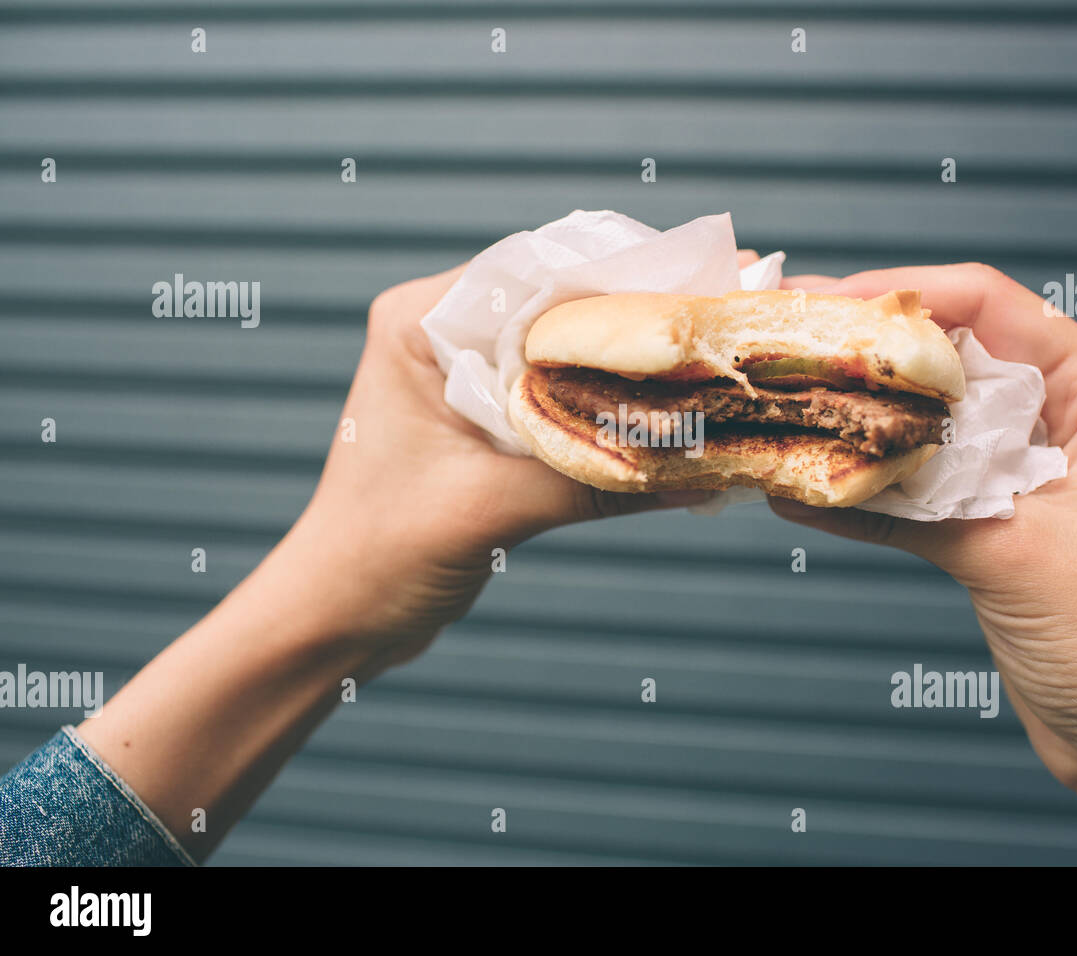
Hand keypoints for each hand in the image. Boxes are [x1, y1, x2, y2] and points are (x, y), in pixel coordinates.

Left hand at [283, 258, 727, 661]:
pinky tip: (670, 418)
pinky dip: (612, 410)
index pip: (538, 275)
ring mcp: (465, 376)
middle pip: (562, 308)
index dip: (624, 278)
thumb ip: (594, 480)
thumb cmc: (380, 555)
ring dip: (631, 369)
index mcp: (418, 323)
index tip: (701, 282)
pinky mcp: (488, 421)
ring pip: (570, 354)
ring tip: (709, 366)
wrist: (337, 618)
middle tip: (723, 318)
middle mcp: (441, 334)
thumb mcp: (492, 508)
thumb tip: (700, 472)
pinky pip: (565, 399)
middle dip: (639, 322)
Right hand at [770, 263, 1076, 863]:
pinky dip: (862, 481)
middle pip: (947, 350)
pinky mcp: (990, 518)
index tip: (826, 305)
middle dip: (865, 347)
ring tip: (786, 401)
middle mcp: (1059, 417)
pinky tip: (803, 484)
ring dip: (858, 412)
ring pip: (925, 414)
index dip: (901, 293)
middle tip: (788, 343)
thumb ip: (915, 506)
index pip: (987, 305)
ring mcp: (1021, 467)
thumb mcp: (1019, 553)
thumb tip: (813, 479)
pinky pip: (915, 479)